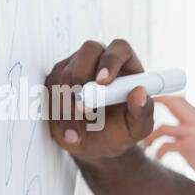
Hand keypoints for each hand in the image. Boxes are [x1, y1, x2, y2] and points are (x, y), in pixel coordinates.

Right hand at [45, 39, 155, 161]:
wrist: (96, 145)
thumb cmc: (120, 131)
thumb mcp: (137, 128)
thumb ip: (143, 112)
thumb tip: (139, 92)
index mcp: (126, 67)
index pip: (120, 49)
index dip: (111, 61)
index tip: (103, 82)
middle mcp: (100, 61)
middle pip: (89, 50)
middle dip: (83, 77)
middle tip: (83, 107)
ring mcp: (76, 67)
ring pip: (66, 71)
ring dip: (69, 103)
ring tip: (79, 132)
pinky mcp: (57, 79)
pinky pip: (51, 87)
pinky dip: (59, 113)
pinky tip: (69, 131)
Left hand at [142, 96, 194, 179]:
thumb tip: (180, 124)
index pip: (180, 100)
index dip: (163, 99)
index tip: (151, 106)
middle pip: (171, 103)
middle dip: (153, 106)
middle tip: (141, 116)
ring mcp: (193, 134)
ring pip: (162, 127)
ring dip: (150, 137)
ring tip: (147, 146)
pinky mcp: (188, 147)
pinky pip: (165, 146)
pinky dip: (158, 152)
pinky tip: (158, 158)